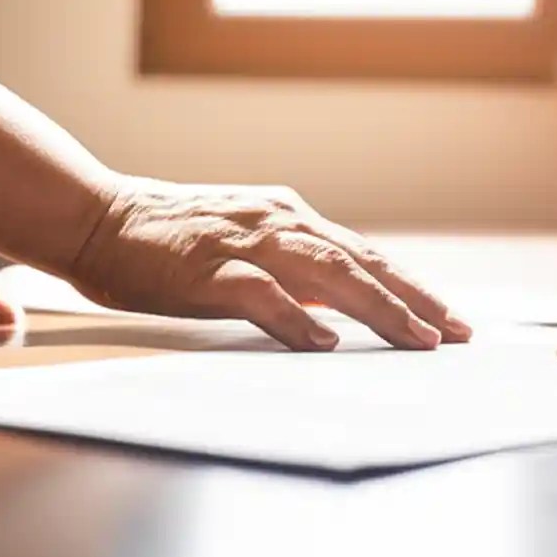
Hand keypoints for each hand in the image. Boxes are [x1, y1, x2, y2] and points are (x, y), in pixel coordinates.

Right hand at [69, 178, 472, 350]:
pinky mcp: (206, 265)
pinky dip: (295, 316)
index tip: (451, 319)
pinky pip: (259, 292)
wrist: (98, 216)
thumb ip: (290, 270)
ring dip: (378, 306)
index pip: (365, 255)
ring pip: (327, 271)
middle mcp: (278, 221)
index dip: (412, 287)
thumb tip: (340, 307)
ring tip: (417, 338)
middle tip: (458, 333)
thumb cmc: (171, 240)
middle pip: (362, 262)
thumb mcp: (246, 246)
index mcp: (290, 218)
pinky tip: (325, 340)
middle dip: (416, 299)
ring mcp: (244, 240)